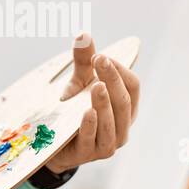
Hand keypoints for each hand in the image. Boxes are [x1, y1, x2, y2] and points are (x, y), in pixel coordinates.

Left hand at [45, 32, 140, 173]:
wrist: (54, 145)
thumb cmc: (75, 111)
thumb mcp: (79, 83)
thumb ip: (83, 61)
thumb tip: (83, 34)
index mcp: (127, 108)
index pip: (133, 86)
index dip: (120, 69)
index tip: (101, 55)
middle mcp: (123, 127)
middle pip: (124, 101)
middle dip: (113, 79)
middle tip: (99, 60)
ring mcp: (108, 143)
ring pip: (113, 121)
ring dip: (105, 102)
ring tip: (97, 85)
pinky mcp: (89, 154)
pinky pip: (93, 139)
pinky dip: (91, 125)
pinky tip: (87, 112)